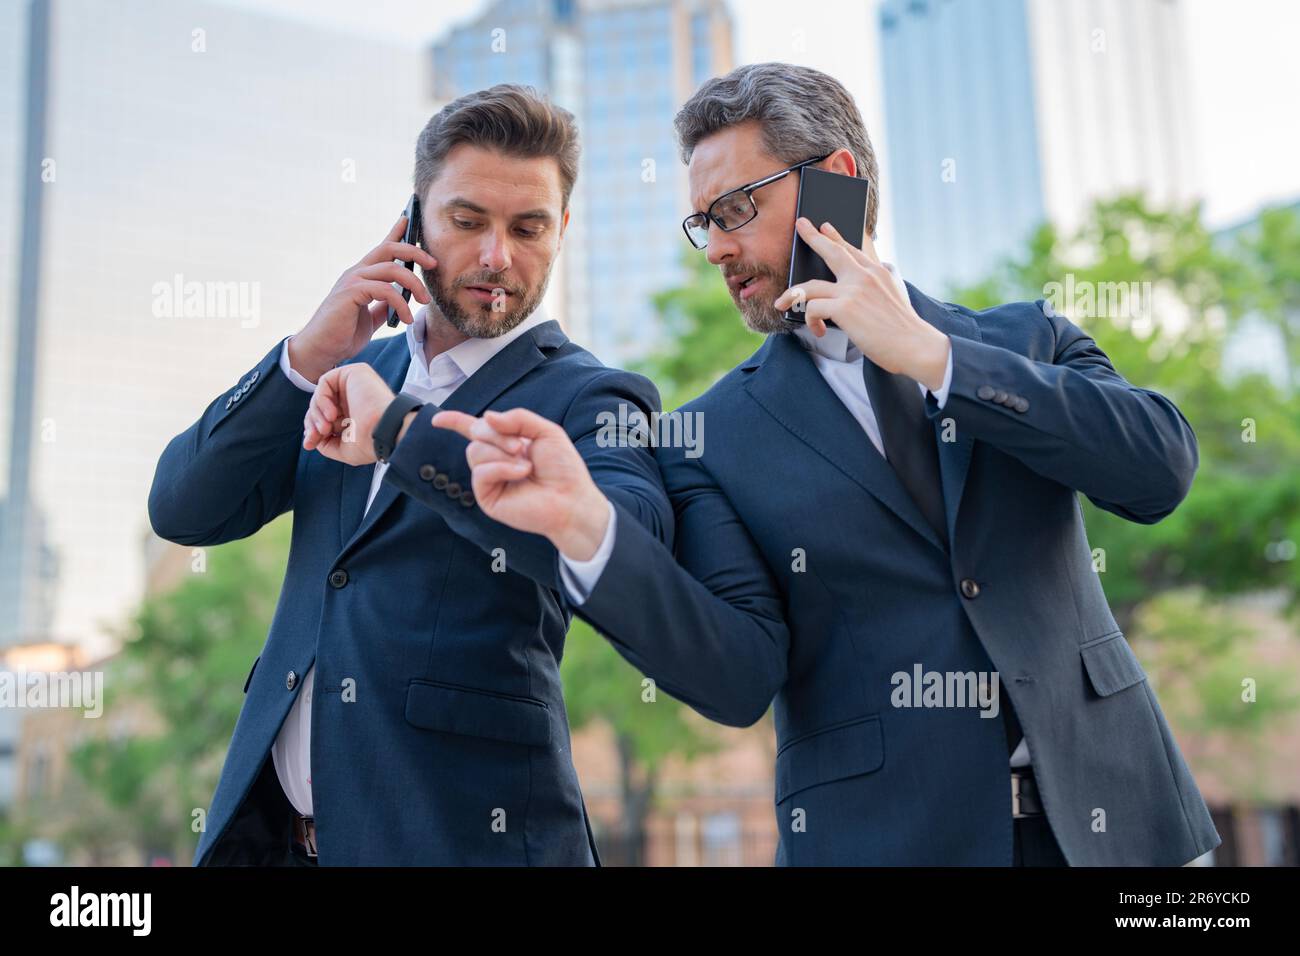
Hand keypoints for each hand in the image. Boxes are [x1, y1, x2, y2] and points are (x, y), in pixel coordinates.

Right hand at [287, 213, 437, 382]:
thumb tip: (402, 301)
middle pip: (389, 249)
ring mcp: (352, 280)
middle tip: (434, 264)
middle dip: (415, 251)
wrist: (321, 350)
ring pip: (392, 269)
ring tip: (424, 301)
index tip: (408, 219)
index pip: (382, 247)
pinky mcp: (350, 292)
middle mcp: (356, 272)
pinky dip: (401, 304)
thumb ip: (384, 306)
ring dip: (414, 284)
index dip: (396, 232)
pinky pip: (384, 290)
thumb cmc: (342, 334)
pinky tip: (406, 319)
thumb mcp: (371, 318)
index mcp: (361, 275)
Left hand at [302, 363, 399, 465]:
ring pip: (320, 395)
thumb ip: (326, 444)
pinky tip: (332, 414)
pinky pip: (325, 382)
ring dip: (316, 414)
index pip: (325, 416)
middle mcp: (354, 398)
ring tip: (325, 428)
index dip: (313, 429)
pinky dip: (322, 399)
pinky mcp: (354, 372)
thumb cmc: (370, 442)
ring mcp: (354, 384)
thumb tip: (312, 439)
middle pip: (320, 405)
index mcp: (354, 413)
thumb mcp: (343, 450)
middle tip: (314, 437)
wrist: (383, 432)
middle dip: (312, 423)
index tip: (310, 443)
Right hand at [430, 408, 610, 559]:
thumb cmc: (563, 468)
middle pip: (476, 433)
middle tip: (520, 447)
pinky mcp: (486, 496)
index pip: (474, 429)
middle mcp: (494, 460)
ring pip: (475, 451)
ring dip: (501, 453)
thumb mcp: (546, 431)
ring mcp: (489, 479)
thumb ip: (517, 418)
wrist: (570, 499)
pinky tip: (521, 473)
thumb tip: (486, 417)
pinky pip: (481, 472)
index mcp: (506, 443)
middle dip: (496, 434)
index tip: (436, 419)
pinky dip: (501, 468)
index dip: (454, 421)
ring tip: (525, 465)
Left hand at [773, 217, 950, 389]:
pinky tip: (818, 330)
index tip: (823, 227)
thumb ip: (885, 279)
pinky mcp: (844, 308)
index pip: (852, 250)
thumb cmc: (905, 328)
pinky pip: (813, 309)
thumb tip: (880, 267)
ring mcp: (853, 290)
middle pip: (831, 251)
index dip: (835, 237)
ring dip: (792, 296)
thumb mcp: (898, 294)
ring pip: (810, 286)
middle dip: (812, 237)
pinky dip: (810, 322)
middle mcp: (864, 275)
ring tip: (782, 303)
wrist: (916, 345)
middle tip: (800, 226)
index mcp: (878, 272)